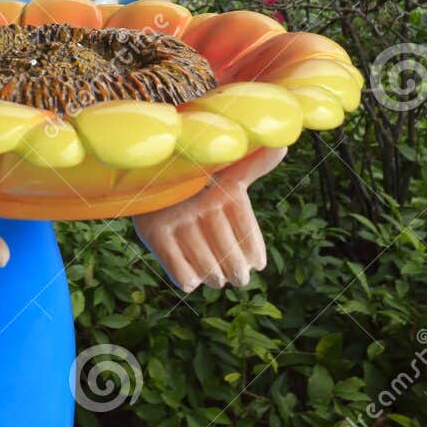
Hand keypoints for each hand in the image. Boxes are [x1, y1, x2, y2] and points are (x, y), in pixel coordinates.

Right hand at [132, 146, 286, 291]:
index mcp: (227, 190)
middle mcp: (203, 204)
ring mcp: (177, 220)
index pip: (248, 235)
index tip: (255, 263)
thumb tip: (281, 147)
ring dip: (212, 278)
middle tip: (236, 277)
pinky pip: (182, 274)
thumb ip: (253, 165)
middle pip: (231, 261)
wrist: (145, 175)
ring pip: (208, 271)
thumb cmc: (193, 177)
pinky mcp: (153, 233)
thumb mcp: (223, 170)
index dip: (253, 254)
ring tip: (214, 277)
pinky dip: (188, 279)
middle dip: (236, 273)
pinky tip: (190, 276)